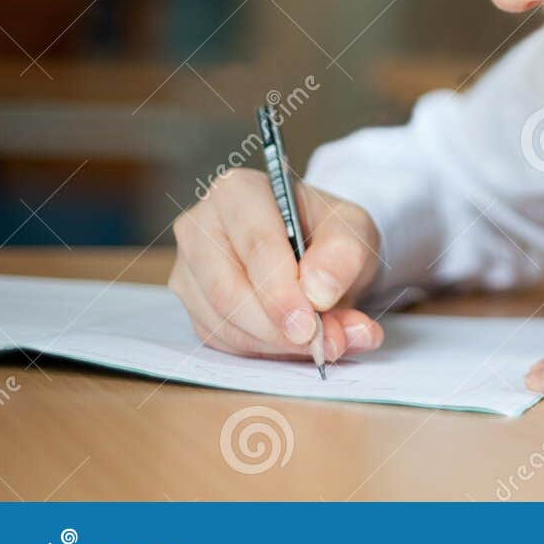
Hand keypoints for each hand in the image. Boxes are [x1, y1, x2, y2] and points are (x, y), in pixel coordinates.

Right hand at [168, 169, 385, 361]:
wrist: (319, 253)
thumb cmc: (329, 232)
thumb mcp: (353, 231)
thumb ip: (343, 256)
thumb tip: (319, 292)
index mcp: (238, 191)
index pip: (255, 245)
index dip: (281, 291)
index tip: (309, 325)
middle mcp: (201, 226)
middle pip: (228, 289)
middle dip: (277, 326)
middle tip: (322, 344)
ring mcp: (190, 268)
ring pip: (222, 322)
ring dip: (276, 344)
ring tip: (326, 343)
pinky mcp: (193, 305)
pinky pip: (221, 340)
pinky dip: (264, 351)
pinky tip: (297, 344)